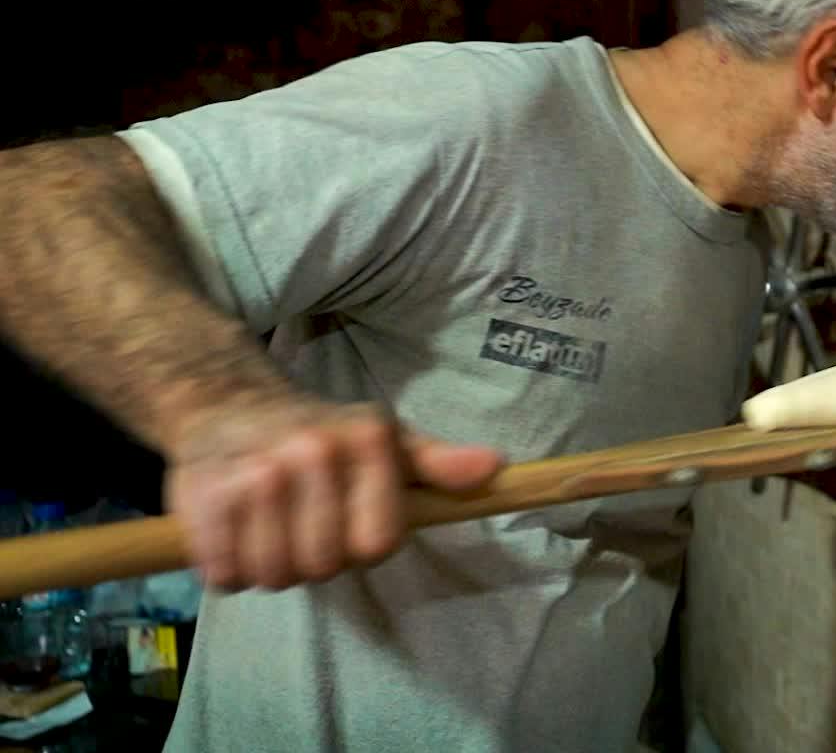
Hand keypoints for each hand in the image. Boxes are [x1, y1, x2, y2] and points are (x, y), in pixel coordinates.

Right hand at [164, 399, 502, 589]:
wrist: (227, 403)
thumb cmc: (323, 435)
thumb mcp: (388, 443)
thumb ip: (439, 465)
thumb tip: (493, 467)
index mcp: (367, 441)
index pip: (377, 545)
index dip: (361, 546)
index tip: (348, 523)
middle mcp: (313, 451)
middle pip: (323, 566)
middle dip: (313, 561)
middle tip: (301, 525)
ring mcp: (255, 472)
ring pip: (274, 574)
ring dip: (269, 567)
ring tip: (269, 528)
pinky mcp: (201, 495)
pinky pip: (224, 572)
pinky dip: (227, 568)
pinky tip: (233, 534)